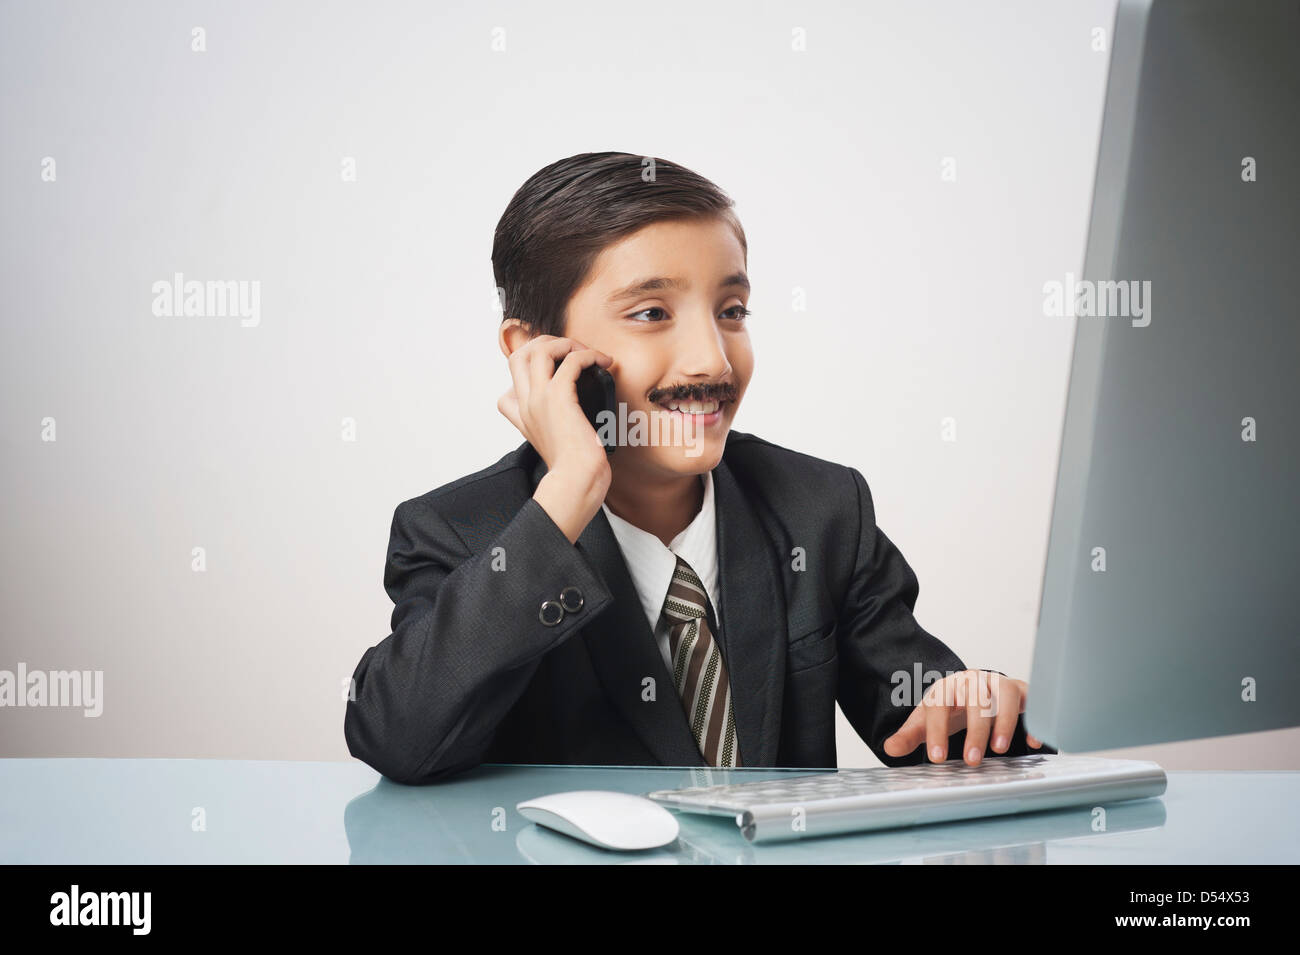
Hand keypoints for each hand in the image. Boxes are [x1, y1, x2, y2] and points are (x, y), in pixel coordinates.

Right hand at [498, 333, 614, 542]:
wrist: (575, 481)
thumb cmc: (572, 466)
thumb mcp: (557, 439)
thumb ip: (557, 419)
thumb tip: (579, 405)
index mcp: (521, 411)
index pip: (512, 373)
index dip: (532, 359)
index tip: (559, 363)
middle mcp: (525, 402)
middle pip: (521, 352)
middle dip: (547, 342)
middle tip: (574, 350)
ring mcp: (539, 398)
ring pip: (540, 349)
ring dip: (566, 343)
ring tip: (587, 353)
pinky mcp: (558, 398)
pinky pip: (571, 360)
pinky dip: (588, 355)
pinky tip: (602, 362)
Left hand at [882, 669, 1044, 765]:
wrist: (973, 690)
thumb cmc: (950, 707)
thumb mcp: (927, 719)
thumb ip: (910, 735)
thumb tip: (890, 748)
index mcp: (946, 688)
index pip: (939, 706)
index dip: (937, 731)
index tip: (937, 758)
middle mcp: (973, 681)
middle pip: (975, 700)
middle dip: (974, 731)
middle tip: (972, 761)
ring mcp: (998, 684)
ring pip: (1005, 695)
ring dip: (1004, 721)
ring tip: (1000, 749)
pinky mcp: (1022, 692)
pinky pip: (1032, 700)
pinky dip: (1034, 720)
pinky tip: (1033, 742)